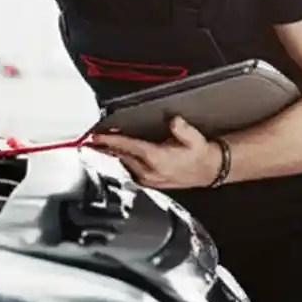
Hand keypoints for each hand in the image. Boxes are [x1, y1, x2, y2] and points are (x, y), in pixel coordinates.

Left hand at [89, 116, 221, 188]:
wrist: (208, 171)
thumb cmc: (199, 155)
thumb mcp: (195, 138)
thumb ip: (182, 128)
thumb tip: (173, 120)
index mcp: (157, 159)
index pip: (127, 147)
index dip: (110, 141)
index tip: (95, 137)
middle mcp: (149, 171)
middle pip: (120, 156)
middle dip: (106, 146)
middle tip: (93, 138)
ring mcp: (148, 179)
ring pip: (123, 163)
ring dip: (113, 153)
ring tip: (102, 144)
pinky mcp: (148, 182)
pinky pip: (129, 169)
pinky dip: (122, 160)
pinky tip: (118, 153)